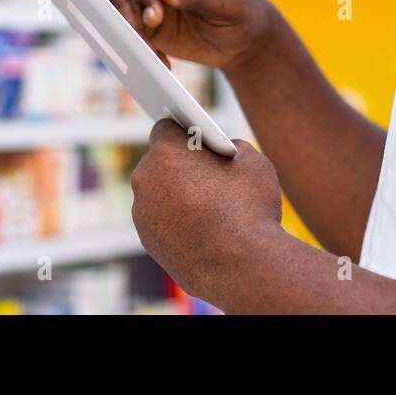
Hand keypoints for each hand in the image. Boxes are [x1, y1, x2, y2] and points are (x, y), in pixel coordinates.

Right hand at [66, 0, 279, 70]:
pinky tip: (159, 62)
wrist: (243, 39)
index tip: (153, 19)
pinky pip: (126, 28)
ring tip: (151, 56)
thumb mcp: (230, 3)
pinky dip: (137, 46)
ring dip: (129, 30)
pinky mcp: (144, 16)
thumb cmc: (242, 12)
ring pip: (119, 3)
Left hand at [130, 119, 283, 303]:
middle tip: (200, 166)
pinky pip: (159, 220)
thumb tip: (225, 150)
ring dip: (173, 192)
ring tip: (200, 196)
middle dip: (177, 162)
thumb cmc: (250, 208)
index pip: (166, 128)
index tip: (191, 133)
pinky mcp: (147, 240)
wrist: (243, 266)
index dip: (182, 129)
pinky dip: (174, 220)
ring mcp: (143, 212)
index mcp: (167, 150)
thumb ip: (232, 147)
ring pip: (156, 192)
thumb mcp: (252, 161)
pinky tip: (197, 224)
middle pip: (158, 160)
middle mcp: (146, 178)